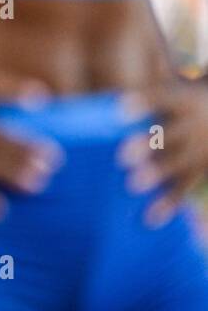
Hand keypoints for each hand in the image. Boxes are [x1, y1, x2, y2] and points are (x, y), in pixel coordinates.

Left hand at [119, 80, 207, 226]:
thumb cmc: (187, 103)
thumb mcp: (179, 91)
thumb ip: (152, 95)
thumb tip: (111, 92)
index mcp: (184, 102)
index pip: (163, 99)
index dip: (144, 103)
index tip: (121, 108)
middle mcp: (193, 126)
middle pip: (169, 136)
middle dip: (147, 145)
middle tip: (122, 156)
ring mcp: (199, 151)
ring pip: (177, 164)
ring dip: (156, 175)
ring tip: (131, 185)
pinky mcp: (200, 171)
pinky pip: (184, 188)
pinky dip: (168, 204)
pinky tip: (150, 218)